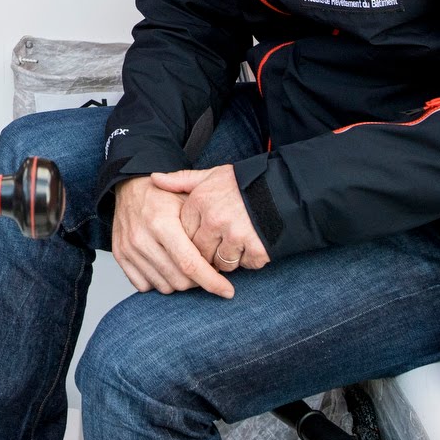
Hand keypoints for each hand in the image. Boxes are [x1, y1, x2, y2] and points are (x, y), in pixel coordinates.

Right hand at [111, 175, 234, 297]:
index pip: (189, 264)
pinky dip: (159, 282)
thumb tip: (222, 259)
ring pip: (163, 286)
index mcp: (161, 223)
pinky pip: (144, 286)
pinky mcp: (119, 256)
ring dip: (180, 283)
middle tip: (206, 269)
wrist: (130, 187)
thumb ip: (204, 229)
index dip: (212, 281)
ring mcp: (128, 249)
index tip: (227, 291)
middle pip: (178, 280)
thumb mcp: (189, 201)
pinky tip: (167, 268)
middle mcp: (141, 238)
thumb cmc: (164, 195)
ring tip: (186, 266)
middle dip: (198, 282)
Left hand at [149, 165, 269, 272]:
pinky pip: (245, 264)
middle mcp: (215, 220)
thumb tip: (154, 179)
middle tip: (218, 247)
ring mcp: (236, 235)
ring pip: (221, 263)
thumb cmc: (244, 182)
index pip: (184, 234)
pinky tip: (253, 247)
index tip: (201, 237)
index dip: (192, 239)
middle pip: (199, 252)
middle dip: (207, 254)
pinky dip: (249, 260)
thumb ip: (181, 180)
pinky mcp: (257, 247)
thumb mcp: (211, 175)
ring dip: (228, 259)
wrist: (285, 186)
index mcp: (201, 202)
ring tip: (236, 245)